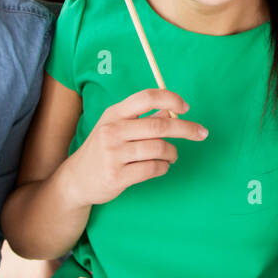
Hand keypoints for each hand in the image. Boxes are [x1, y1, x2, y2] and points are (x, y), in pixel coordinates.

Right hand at [59, 88, 206, 206]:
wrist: (76, 180)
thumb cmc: (103, 149)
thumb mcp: (117, 127)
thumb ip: (144, 119)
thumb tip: (173, 111)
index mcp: (114, 113)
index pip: (146, 97)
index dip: (170, 99)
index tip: (185, 108)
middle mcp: (112, 131)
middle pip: (159, 125)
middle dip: (186, 128)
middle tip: (202, 133)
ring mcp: (113, 154)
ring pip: (159, 149)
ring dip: (173, 152)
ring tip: (172, 155)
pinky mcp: (117, 177)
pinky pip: (153, 169)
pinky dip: (164, 167)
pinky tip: (162, 166)